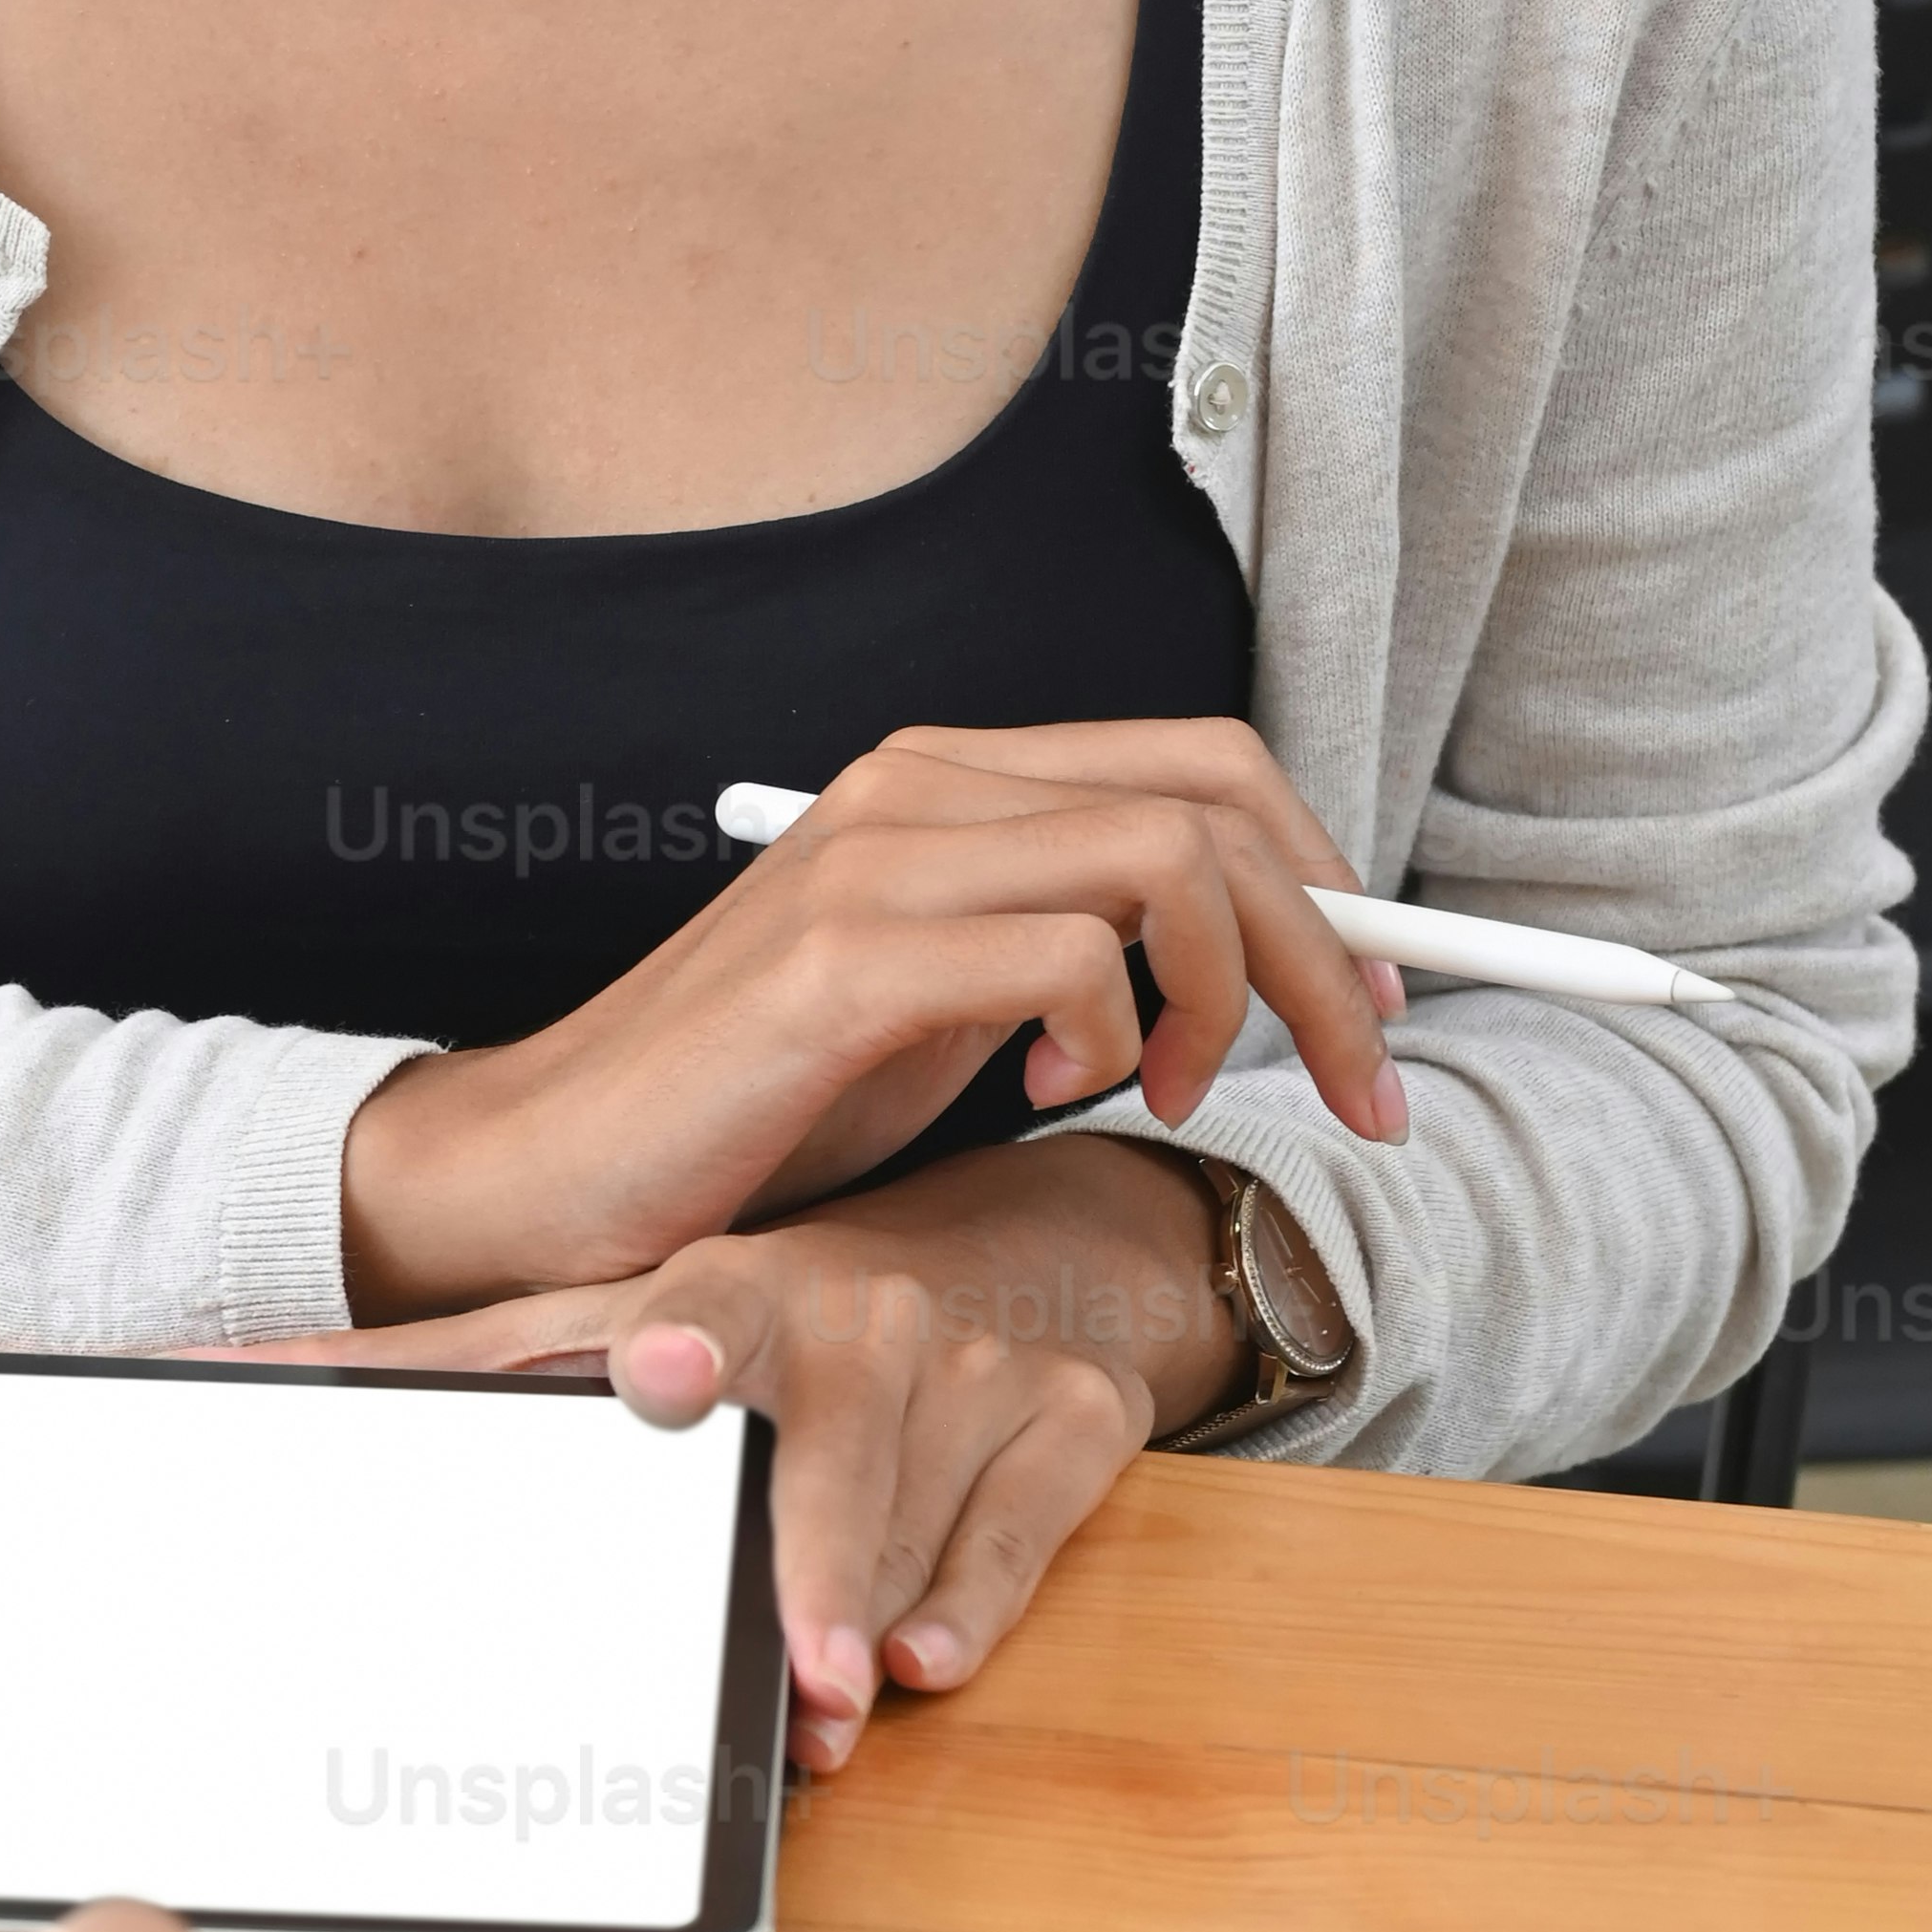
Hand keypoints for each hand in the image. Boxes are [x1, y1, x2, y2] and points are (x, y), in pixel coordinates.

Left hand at [311, 1132, 1250, 1770]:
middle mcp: (853, 1314)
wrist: (1025, 1250)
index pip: (695, 1307)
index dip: (683, 1336)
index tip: (663, 1369)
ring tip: (830, 1697)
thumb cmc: (773, 1319)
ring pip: (913, 1518)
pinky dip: (978, 1601)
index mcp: (726, 1291)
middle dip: (809, 1562)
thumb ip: (447, 1367)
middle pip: (827, 1447)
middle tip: (799, 1678)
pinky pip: (1024, 1531)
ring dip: (867, 1617)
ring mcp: (968, 1365)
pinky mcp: (1072, 1418)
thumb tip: (227, 1379)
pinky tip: (928, 1654)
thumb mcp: (612, 1319)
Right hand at [340, 712, 1405, 1321]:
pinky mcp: (839, 960)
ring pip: (1165, 858)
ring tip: (1178, 1097)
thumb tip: (1249, 966)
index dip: (1327, 883)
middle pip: (1217, 799)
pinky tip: (1056, 1099)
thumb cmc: (753, 1106)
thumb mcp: (949, 1010)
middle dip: (1331, 951)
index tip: (1376, 1013)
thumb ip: (1073, 956)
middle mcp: (916, 784)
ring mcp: (875, 859)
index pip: (1205, 764)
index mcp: (948, 782)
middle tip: (1362, 1083)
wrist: (554, 1167)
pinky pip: (1063, 956)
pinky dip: (1108, 1037)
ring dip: (1236, 998)